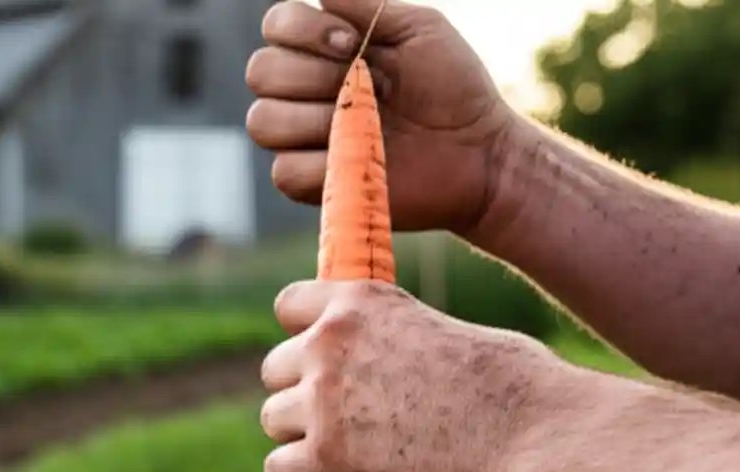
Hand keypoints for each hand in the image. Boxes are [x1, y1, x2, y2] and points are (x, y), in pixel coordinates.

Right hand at [246, 0, 517, 233]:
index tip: (353, 44)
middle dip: (312, 75)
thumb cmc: (453, 88)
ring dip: (315, 118)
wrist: (479, 152)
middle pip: (260, 72)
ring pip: (263, 121)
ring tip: (364, 125)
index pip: (276, 26)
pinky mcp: (314, 185)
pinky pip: (284, 171)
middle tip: (368, 88)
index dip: (304, 31)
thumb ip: (367, 5)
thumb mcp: (419, 29)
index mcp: (323, 50)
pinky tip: (360, 156)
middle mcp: (305, 92)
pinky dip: (320, 163)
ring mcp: (306, 141)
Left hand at [259, 280, 571, 471]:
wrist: (534, 440)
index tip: (333, 362)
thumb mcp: (440, 330)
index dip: (308, 337)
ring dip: (305, 438)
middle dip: (306, 394)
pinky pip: (278, 470)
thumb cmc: (514, 385)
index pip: (288, 306)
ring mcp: (322, 402)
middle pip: (274, 370)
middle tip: (355, 421)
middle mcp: (329, 343)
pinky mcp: (326, 459)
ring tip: (360, 454)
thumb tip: (374, 362)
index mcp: (360, 299)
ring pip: (273, 420)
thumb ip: (388, 339)